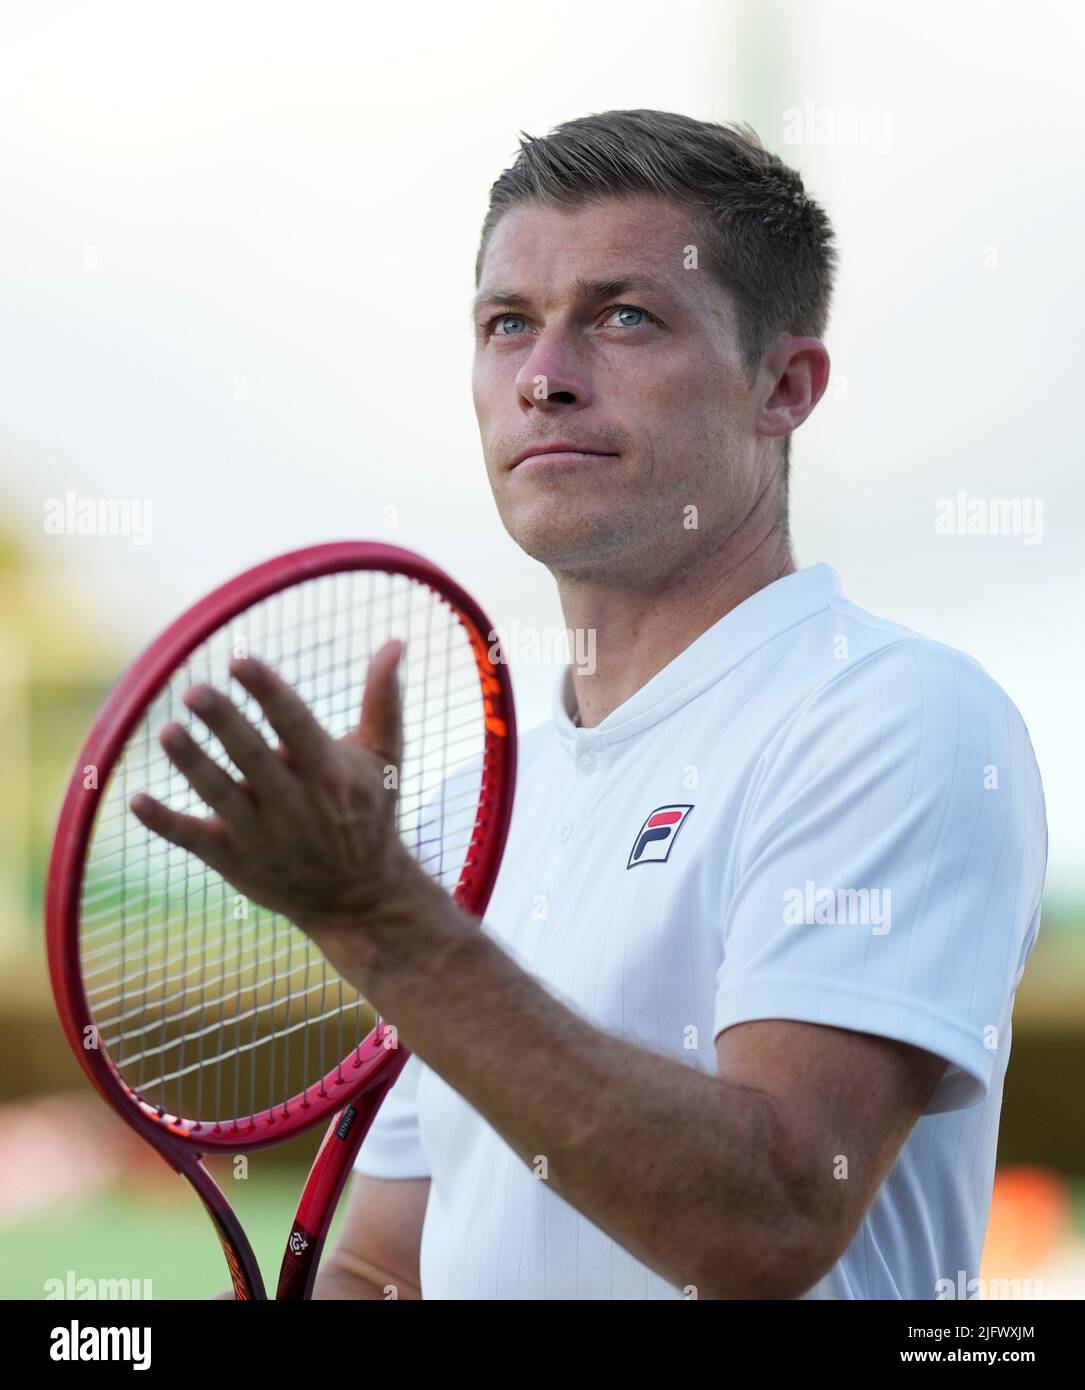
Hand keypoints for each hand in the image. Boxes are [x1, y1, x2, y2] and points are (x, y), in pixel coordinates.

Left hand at [129, 640, 435, 967]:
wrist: (361, 898)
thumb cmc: (371, 814)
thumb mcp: (385, 758)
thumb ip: (384, 699)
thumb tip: (395, 640)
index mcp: (329, 771)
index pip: (295, 724)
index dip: (267, 692)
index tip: (241, 661)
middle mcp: (295, 804)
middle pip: (253, 757)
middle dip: (225, 724)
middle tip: (195, 691)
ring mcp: (262, 836)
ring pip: (221, 795)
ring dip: (193, 764)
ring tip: (167, 731)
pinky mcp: (235, 862)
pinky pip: (194, 840)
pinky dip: (165, 822)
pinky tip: (136, 799)